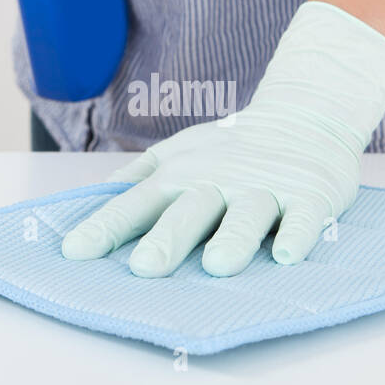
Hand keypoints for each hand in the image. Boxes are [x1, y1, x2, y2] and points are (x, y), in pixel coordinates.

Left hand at [62, 2, 384, 277]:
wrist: (306, 116)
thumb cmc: (232, 149)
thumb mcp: (178, 152)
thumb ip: (137, 177)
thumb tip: (91, 200)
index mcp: (181, 175)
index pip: (136, 203)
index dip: (106, 227)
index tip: (75, 253)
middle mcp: (219, 180)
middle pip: (189, 210)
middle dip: (167, 238)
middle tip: (145, 268)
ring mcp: (266, 187)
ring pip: (246, 214)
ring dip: (232, 238)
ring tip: (217, 266)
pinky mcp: (310, 195)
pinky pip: (304, 217)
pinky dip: (297, 235)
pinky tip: (286, 255)